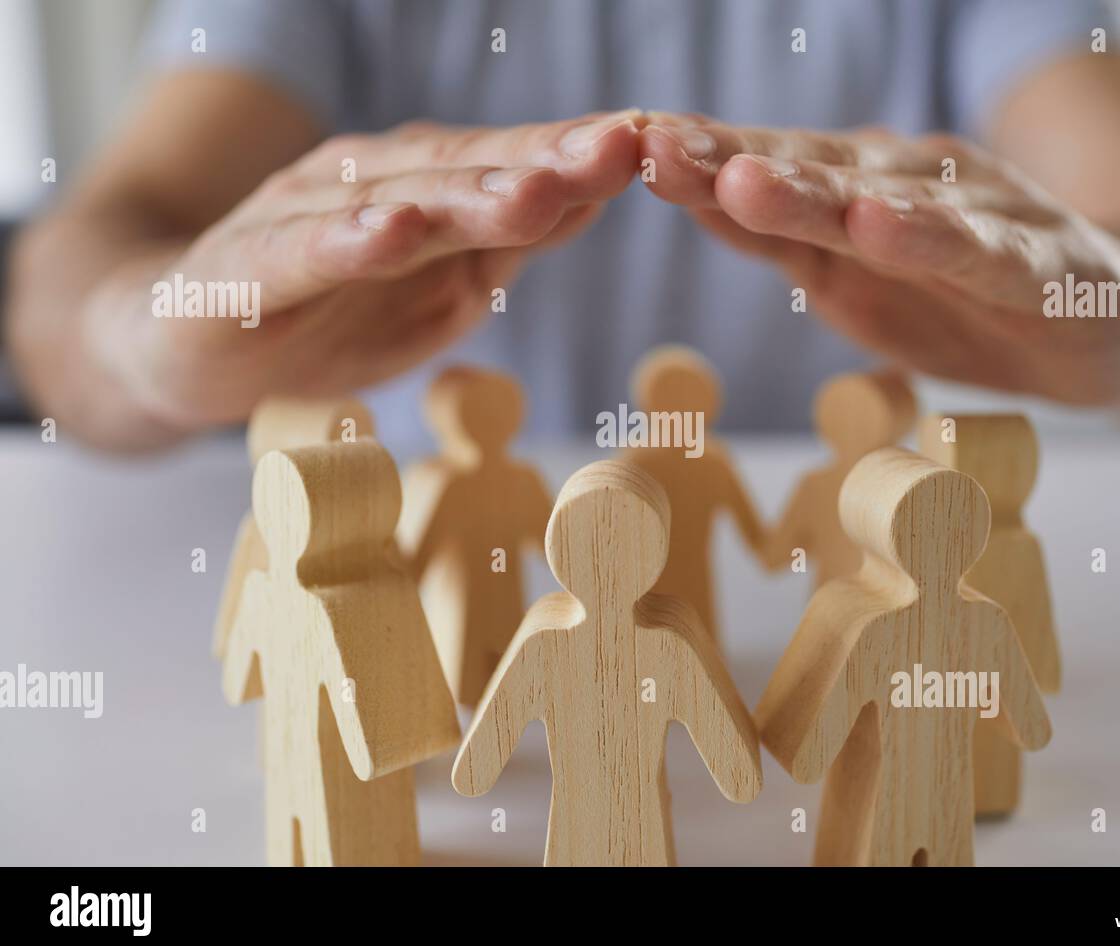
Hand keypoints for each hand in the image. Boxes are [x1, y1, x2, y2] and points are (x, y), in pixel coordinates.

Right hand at [96, 111, 641, 430]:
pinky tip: (390, 229)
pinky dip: (347, 241)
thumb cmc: (325, 314)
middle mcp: (369, 185)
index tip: (656, 148)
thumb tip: (589, 196)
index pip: (511, 168)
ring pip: (395, 202)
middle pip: (466, 171)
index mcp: (423, 192)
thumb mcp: (435, 287)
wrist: (183, 343)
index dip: (579, 158)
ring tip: (534, 190)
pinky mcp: (247, 267)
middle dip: (546, 162)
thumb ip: (501, 243)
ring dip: (467, 195)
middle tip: (620, 152)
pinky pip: (302, 253)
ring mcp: (306, 220)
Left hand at [639, 114, 1119, 404]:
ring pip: (888, 203)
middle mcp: (913, 189)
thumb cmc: (969, 297)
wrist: (1116, 319)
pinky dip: (932, 238)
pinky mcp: (1041, 266)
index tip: (619, 150)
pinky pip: (981, 252)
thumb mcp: (857, 276)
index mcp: (861, 195)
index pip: (768, 173)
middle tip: (655, 148)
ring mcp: (978, 220)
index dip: (696, 163)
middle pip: (813, 175)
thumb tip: (695, 197)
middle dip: (731, 162)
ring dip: (814, 191)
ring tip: (746, 183)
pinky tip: (886, 226)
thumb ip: (786, 238)